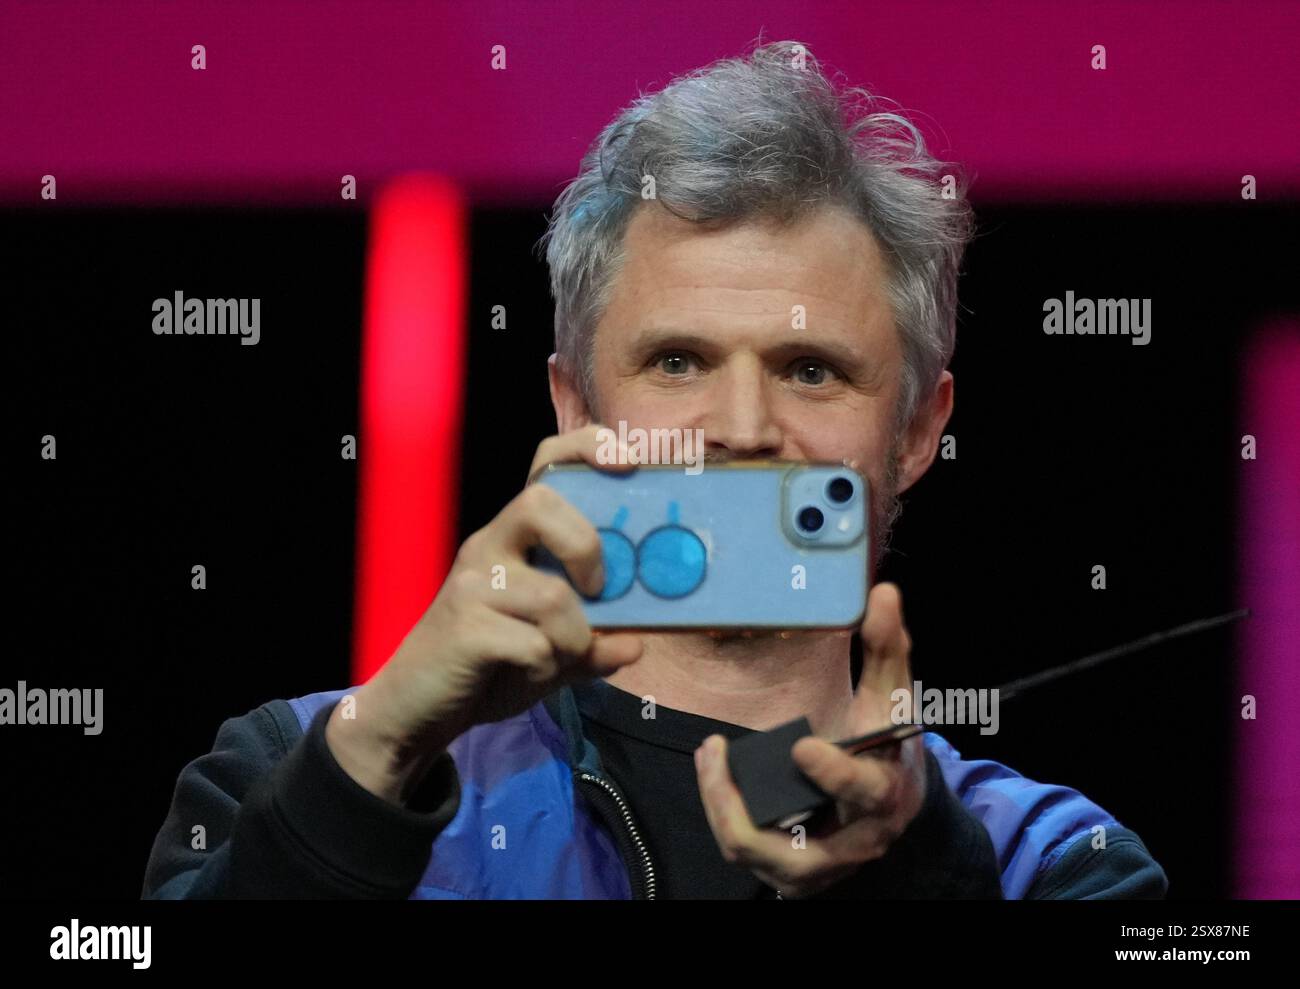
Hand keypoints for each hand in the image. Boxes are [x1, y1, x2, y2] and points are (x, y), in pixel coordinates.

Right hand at [327, 424, 643, 804]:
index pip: (545, 462)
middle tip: (597, 591)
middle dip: (585, 547)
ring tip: (558, 658)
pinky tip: (527, 675)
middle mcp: (488, 545)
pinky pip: (534, 644)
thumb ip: (594, 644)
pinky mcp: (463, 626)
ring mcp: (470, 583)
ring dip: (574, 640)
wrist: (415, 710)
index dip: (587, 449)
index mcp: (513, 537)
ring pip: (553, 596)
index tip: (627, 461)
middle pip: (540, 503)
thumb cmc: (488, 668)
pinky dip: (547, 669)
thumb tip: (636, 643)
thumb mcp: (552, 654)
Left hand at [694, 582, 926, 897]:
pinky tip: (712, 773)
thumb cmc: (884, 744)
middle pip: (805, 851)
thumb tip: (884, 591)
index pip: (867, 791)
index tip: (802, 748)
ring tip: (707, 754)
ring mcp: (821, 865)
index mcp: (885, 792)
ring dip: (723, 807)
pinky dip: (723, 812)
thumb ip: (886, 650)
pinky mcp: (793, 874)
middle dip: (749, 811)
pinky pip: (747, 852)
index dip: (836, 775)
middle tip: (717, 753)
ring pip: (759, 854)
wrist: (889, 810)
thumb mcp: (888, 701)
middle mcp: (855, 841)